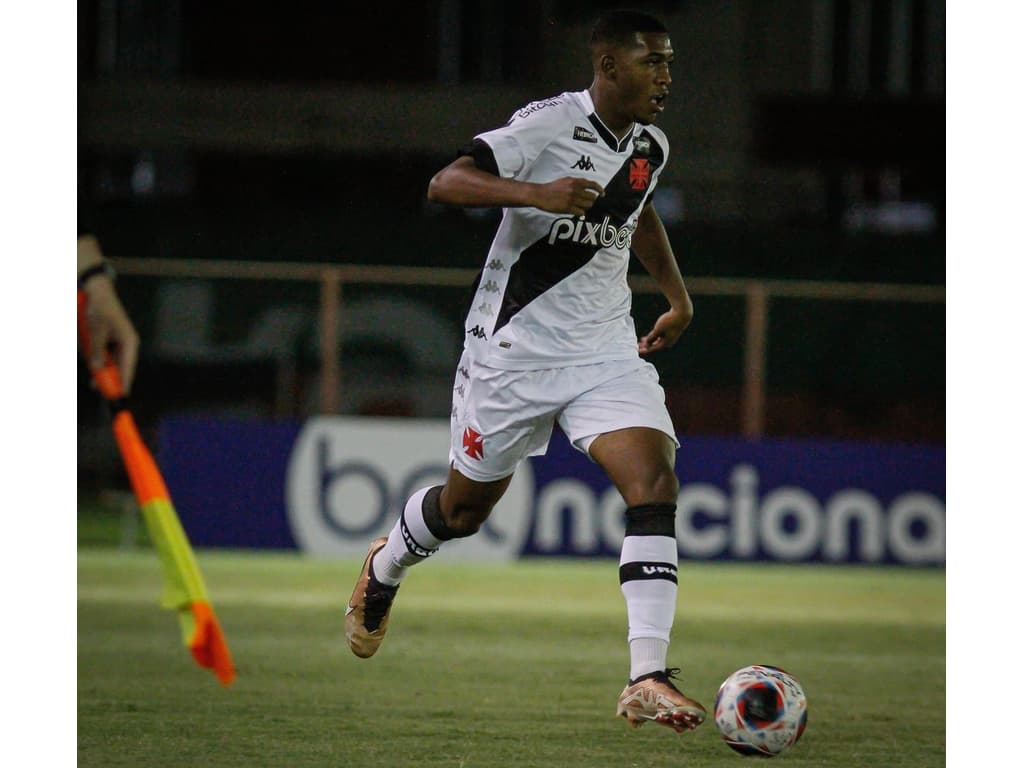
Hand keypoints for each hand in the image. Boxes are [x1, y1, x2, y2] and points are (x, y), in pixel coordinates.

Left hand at [83, 277, 139, 392]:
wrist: (96, 291)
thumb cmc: (101, 309)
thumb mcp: (98, 330)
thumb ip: (97, 350)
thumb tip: (97, 368)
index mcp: (129, 343)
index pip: (128, 367)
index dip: (124, 382)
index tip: (120, 395)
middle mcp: (126, 345)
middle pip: (120, 367)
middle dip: (111, 378)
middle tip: (101, 390)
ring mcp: (117, 342)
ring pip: (112, 363)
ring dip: (104, 371)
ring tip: (95, 383)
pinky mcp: (109, 340)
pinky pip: (106, 355)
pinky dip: (100, 362)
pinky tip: (93, 367)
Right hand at [531, 177, 604, 215]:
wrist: (540, 194)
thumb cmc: (551, 188)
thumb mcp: (565, 180)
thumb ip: (576, 183)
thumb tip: (586, 186)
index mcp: (575, 182)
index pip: (592, 185)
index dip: (600, 190)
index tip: (603, 194)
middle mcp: (575, 190)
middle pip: (592, 197)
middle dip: (591, 200)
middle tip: (586, 202)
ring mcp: (572, 199)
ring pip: (588, 205)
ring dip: (585, 207)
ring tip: (579, 206)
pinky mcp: (568, 208)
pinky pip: (581, 212)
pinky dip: (580, 213)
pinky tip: (576, 211)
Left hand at [638, 304, 692, 355]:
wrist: (682, 313)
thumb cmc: (669, 321)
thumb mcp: (658, 329)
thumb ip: (652, 337)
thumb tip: (647, 343)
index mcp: (666, 343)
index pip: (654, 348)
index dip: (645, 349)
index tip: (638, 350)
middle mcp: (669, 341)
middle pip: (656, 345)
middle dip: (647, 345)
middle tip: (638, 345)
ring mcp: (671, 337)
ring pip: (658, 340)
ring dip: (650, 341)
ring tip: (642, 340)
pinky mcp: (671, 331)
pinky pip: (661, 336)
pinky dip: (655, 336)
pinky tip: (650, 334)